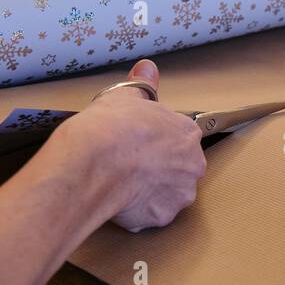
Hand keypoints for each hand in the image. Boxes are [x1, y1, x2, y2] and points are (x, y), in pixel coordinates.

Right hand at [50, 59, 206, 231]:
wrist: (93, 162)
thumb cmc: (109, 128)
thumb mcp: (125, 96)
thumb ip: (142, 84)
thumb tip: (148, 68)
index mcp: (186, 133)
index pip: (180, 139)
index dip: (157, 143)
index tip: (140, 145)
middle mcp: (192, 164)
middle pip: (179, 168)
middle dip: (158, 169)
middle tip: (129, 165)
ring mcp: (180, 193)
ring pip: (168, 194)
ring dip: (150, 191)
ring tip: (122, 183)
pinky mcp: (163, 217)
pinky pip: (151, 215)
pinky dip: (137, 211)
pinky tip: (118, 200)